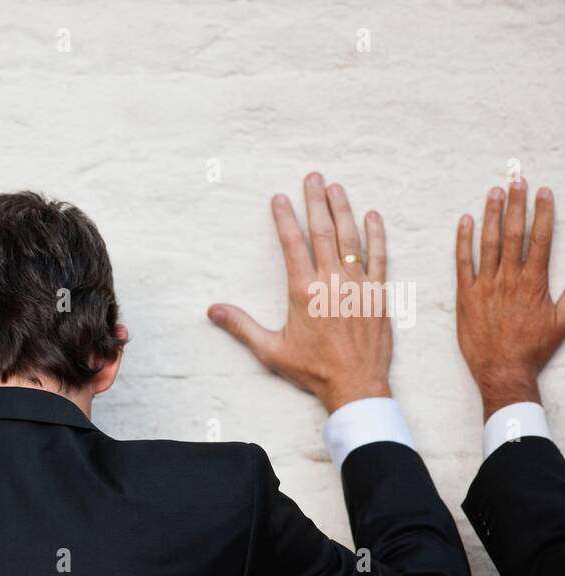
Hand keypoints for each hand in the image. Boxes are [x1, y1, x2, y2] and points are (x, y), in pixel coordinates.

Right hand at [208, 172, 391, 413]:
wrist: (356, 383)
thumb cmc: (312, 370)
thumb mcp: (270, 350)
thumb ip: (241, 326)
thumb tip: (213, 311)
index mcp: (304, 291)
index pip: (292, 243)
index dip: (285, 217)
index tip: (279, 197)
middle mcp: (331, 281)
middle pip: (323, 231)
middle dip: (316, 201)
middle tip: (312, 176)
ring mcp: (358, 284)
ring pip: (350, 237)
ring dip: (343, 209)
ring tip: (336, 187)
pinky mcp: (378, 292)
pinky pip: (379, 255)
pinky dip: (376, 234)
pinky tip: (372, 215)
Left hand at [456, 179, 562, 420]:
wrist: (502, 370)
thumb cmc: (533, 347)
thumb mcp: (563, 320)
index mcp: (534, 282)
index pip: (540, 238)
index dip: (542, 212)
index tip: (543, 191)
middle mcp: (509, 279)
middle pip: (514, 233)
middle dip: (516, 204)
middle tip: (517, 179)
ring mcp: (485, 286)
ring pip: (488, 243)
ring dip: (492, 215)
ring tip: (495, 191)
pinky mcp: (464, 296)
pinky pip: (462, 263)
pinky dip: (463, 240)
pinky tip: (465, 220)